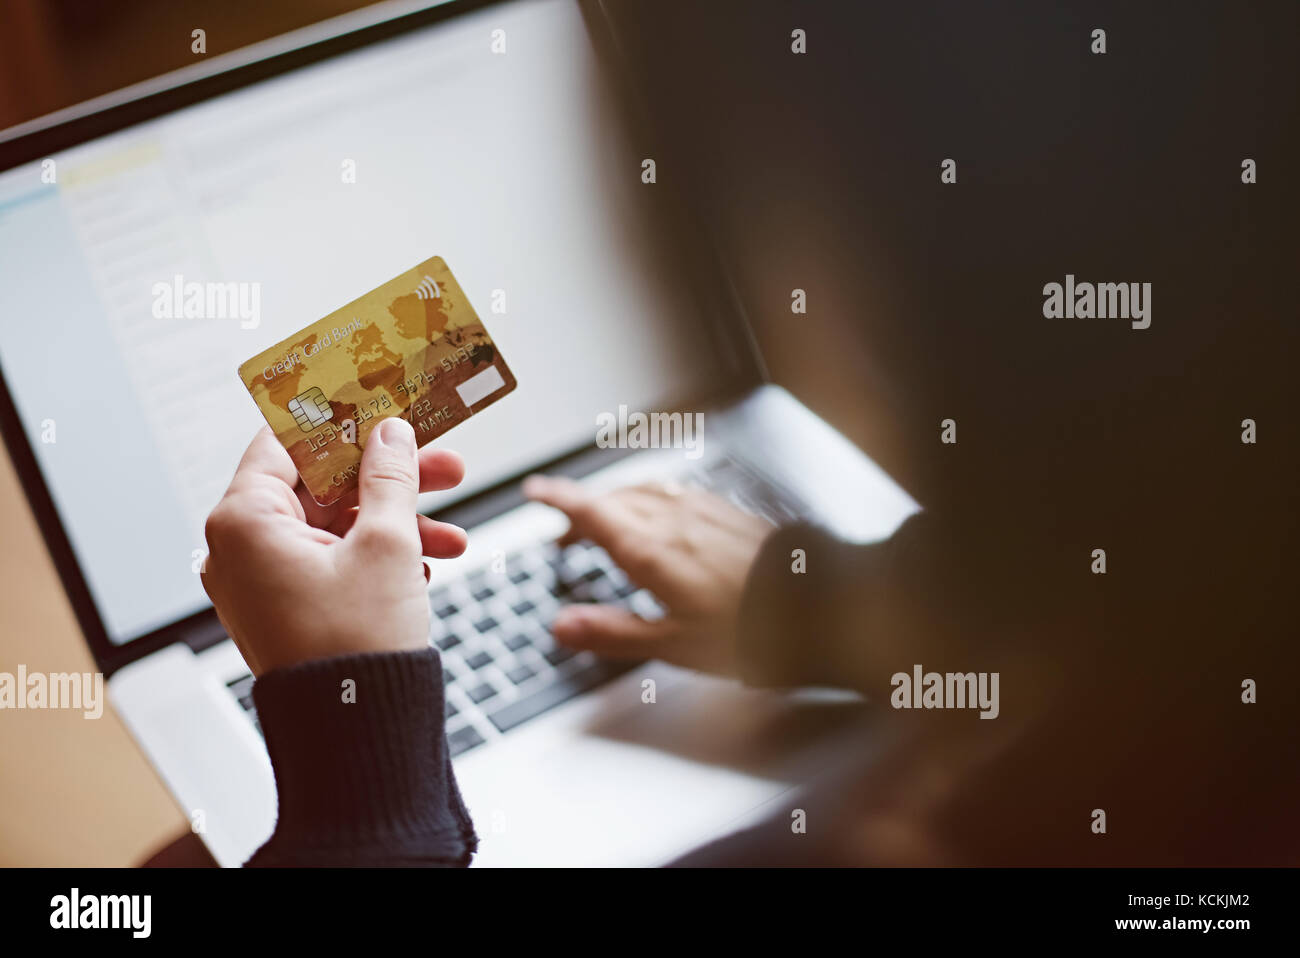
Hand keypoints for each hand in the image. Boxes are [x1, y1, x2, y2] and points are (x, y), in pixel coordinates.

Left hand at [201, 419, 466, 675]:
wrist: (357, 735)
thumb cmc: (355, 647)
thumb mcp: (387, 544)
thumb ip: (390, 476)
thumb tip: (390, 434)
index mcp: (244, 522)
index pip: (286, 443)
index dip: (340, 422)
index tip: (379, 403)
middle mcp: (242, 549)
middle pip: (322, 487)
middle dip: (390, 479)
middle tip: (442, 464)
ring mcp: (264, 582)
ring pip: (338, 527)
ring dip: (399, 524)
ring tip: (452, 534)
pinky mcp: (289, 609)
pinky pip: (336, 563)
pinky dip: (381, 559)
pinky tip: (429, 566)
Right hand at [521, 476, 773, 672]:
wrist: (821, 607)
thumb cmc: (752, 632)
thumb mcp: (673, 645)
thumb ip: (613, 632)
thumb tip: (561, 626)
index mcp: (651, 549)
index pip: (590, 511)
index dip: (558, 499)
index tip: (535, 491)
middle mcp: (675, 520)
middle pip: (614, 500)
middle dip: (582, 510)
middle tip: (564, 532)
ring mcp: (705, 511)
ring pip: (645, 493)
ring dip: (617, 504)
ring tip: (607, 526)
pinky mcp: (731, 513)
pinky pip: (677, 495)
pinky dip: (652, 502)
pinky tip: (662, 520)